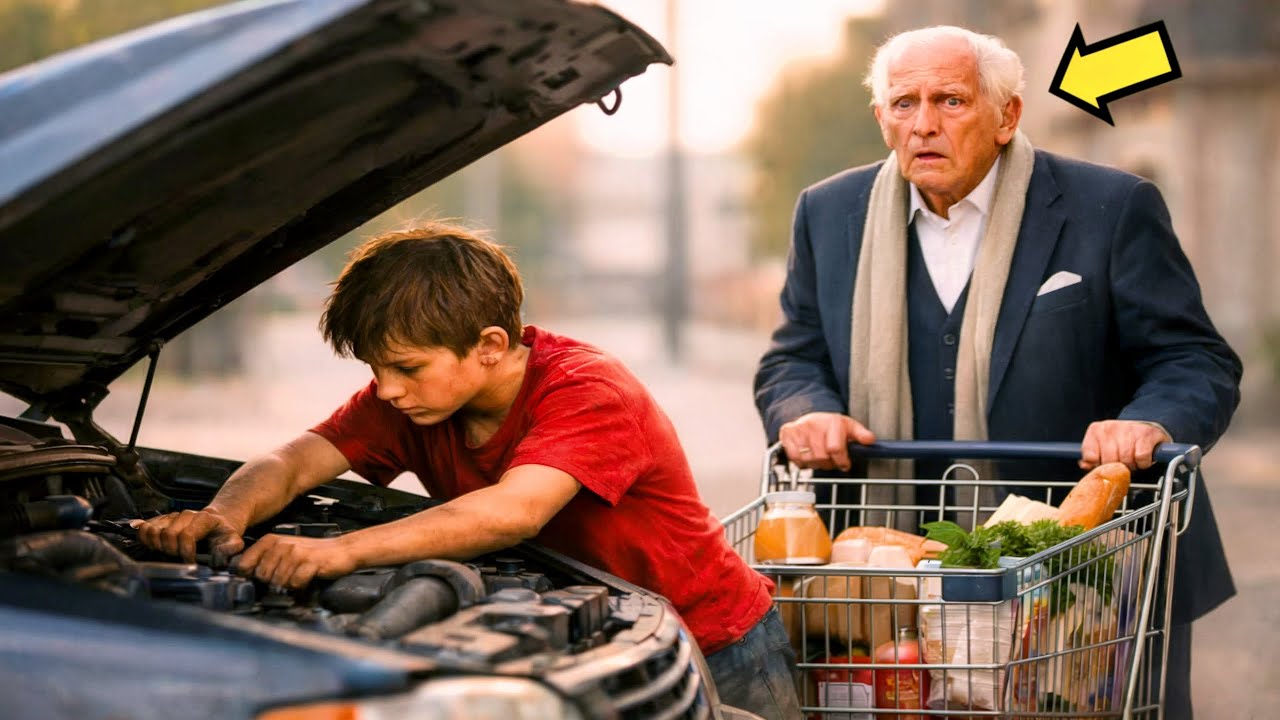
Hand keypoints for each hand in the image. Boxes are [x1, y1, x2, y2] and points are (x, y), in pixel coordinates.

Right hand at [135, 508, 244, 563]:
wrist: (217, 522)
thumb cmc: (223, 534)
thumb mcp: (234, 541)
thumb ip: (231, 548)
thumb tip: (219, 554)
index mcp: (204, 518)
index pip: (186, 535)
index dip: (186, 552)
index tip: (190, 562)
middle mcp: (186, 515)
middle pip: (167, 534)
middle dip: (172, 550)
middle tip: (178, 557)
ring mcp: (172, 516)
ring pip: (153, 530)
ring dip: (156, 545)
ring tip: (167, 553)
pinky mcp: (161, 520)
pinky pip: (144, 527)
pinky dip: (144, 538)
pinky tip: (153, 546)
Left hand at [234, 534, 357, 589]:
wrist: (342, 550)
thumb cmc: (311, 555)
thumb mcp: (283, 553)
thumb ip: (263, 561)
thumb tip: (242, 576)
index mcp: (271, 541)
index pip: (245, 564)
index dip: (251, 577)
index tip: (262, 579)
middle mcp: (281, 544)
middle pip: (262, 576)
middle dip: (273, 583)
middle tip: (287, 579)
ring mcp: (296, 552)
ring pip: (278, 582)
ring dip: (288, 586)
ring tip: (298, 578)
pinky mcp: (311, 562)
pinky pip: (295, 583)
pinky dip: (300, 586)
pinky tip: (307, 579)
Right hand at [778, 412, 875, 471]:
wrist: (806, 414)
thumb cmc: (828, 424)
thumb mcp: (848, 426)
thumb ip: (861, 434)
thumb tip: (870, 440)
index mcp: (831, 422)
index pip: (835, 448)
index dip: (841, 460)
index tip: (844, 464)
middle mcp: (813, 424)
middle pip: (821, 457)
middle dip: (829, 463)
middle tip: (831, 459)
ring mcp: (799, 430)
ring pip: (808, 460)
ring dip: (816, 464)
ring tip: (820, 456)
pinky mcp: (787, 436)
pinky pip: (795, 459)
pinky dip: (803, 462)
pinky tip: (808, 455)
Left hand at [1080, 420, 1170, 470]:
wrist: (1146, 426)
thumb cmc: (1123, 439)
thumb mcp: (1102, 445)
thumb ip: (1091, 456)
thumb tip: (1085, 465)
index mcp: (1096, 430)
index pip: (1090, 457)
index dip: (1099, 465)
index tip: (1105, 463)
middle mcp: (1110, 428)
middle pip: (1109, 461)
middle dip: (1117, 467)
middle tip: (1122, 462)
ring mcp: (1128, 430)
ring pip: (1125, 460)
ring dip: (1131, 465)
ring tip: (1132, 458)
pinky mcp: (1146, 434)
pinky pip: (1141, 458)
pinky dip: (1143, 463)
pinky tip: (1141, 457)